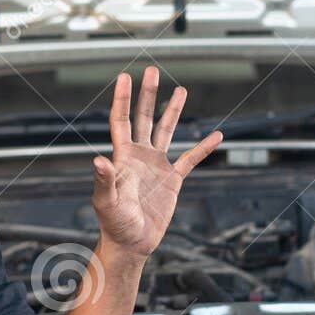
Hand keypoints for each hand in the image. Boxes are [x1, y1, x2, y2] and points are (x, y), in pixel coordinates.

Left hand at [91, 68, 222, 258]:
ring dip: (174, 111)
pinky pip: (190, 159)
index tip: (125, 77)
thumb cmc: (114, 224)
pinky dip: (204, 147)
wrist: (132, 243)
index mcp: (122, 157)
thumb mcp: (106, 202)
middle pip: (145, 118)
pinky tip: (216, 135)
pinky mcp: (172, 180)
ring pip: (166, 131)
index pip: (122, 120)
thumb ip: (104, 181)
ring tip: (181, 90)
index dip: (122, 99)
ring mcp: (156, 166)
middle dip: (149, 94)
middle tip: (152, 71)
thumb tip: (98, 160)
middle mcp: (139, 155)